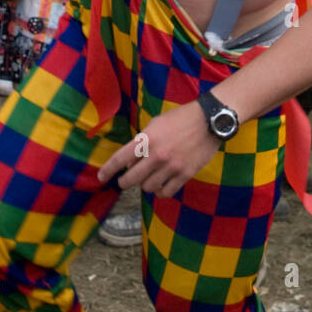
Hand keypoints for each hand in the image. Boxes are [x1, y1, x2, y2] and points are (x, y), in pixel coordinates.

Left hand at [97, 101, 216, 198]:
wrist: (209, 121)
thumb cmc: (180, 119)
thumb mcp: (156, 124)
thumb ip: (142, 142)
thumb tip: (130, 163)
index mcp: (147, 139)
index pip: (120, 158)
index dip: (108, 170)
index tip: (101, 177)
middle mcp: (157, 155)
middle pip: (131, 179)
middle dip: (124, 182)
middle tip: (125, 181)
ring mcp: (171, 166)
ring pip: (148, 187)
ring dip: (145, 185)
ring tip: (148, 179)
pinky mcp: (185, 174)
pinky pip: (167, 192)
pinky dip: (161, 191)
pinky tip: (161, 186)